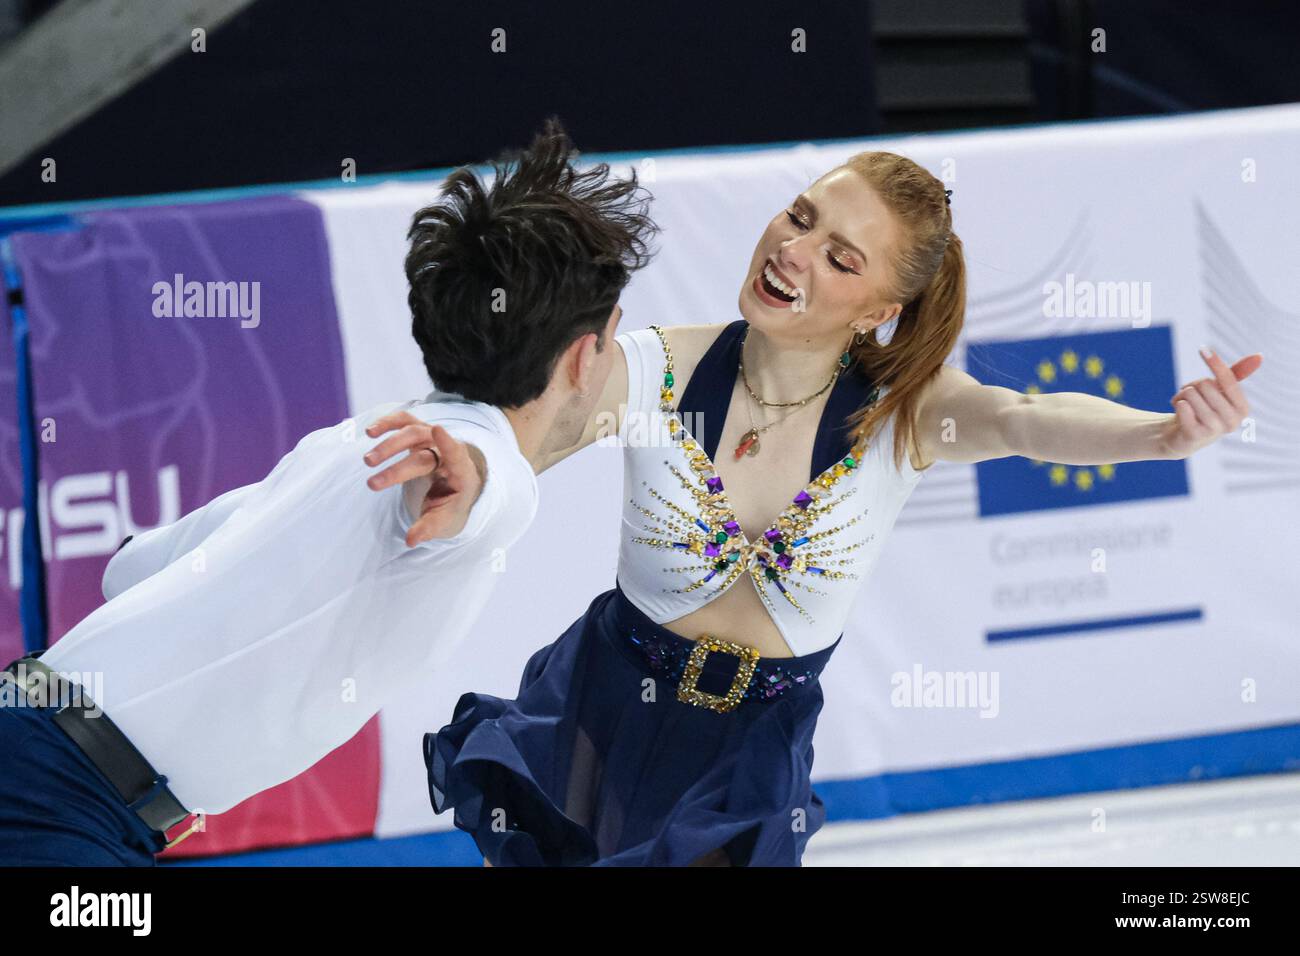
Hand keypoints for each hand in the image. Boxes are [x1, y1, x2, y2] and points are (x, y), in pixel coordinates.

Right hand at [363, 411, 485, 546]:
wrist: (452, 488)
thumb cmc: (449, 505)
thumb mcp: (443, 521)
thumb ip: (428, 529)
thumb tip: (411, 540)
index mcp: (461, 473)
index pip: (457, 455)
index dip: (449, 443)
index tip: (438, 430)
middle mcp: (447, 452)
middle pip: (423, 453)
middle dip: (397, 469)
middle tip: (372, 485)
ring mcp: (433, 440)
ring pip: (412, 432)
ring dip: (388, 445)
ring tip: (367, 461)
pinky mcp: (419, 433)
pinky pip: (404, 421)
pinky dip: (388, 422)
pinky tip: (370, 431)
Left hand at [1160, 347, 1261, 458]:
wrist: (1183, 437)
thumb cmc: (1204, 409)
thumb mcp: (1219, 391)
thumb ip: (1235, 374)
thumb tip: (1259, 356)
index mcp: (1243, 408)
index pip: (1228, 379)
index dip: (1215, 363)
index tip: (1203, 348)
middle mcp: (1233, 421)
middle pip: (1205, 385)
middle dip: (1193, 386)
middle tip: (1192, 398)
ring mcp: (1215, 430)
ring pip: (1191, 394)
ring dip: (1182, 396)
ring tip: (1185, 406)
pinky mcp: (1195, 435)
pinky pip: (1182, 406)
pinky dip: (1177, 403)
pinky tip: (1179, 414)